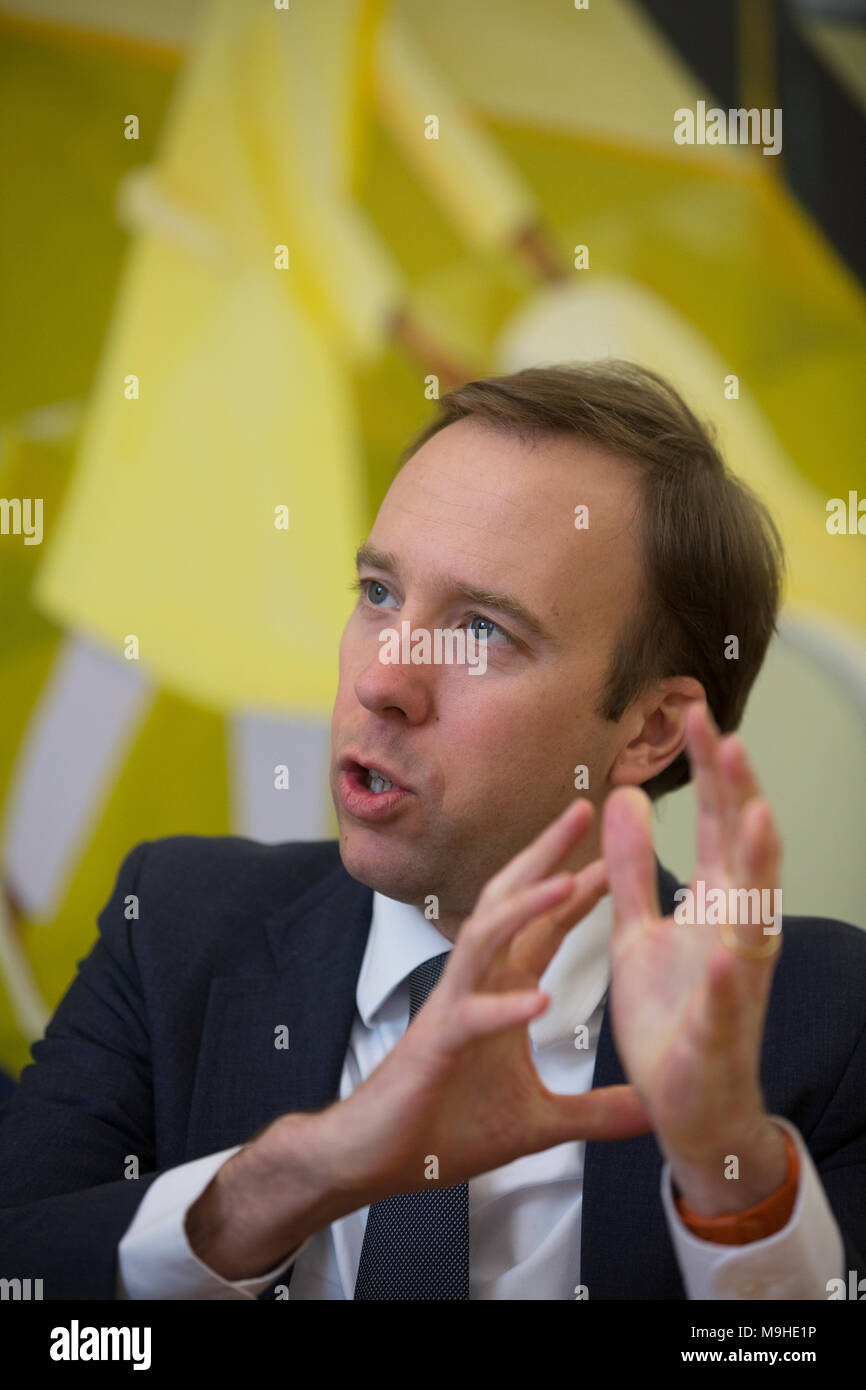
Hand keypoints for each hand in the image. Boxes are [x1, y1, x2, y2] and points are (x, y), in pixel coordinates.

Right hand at [310, 798, 650, 1202]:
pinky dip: (503, 1008)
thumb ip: (595, 1112)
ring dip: (526, 907)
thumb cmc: (449, 1129)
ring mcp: (453, 1009)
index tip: (621, 853)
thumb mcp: (540, 1123)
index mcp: (502, 991)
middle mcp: (478, 985)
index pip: (545, 927)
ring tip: (569, 880)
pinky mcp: (436, 1046)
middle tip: (584, 808)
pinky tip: (538, 1000)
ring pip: (487, 938)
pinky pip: (470, 1017)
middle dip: (547, 855)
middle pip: (512, 903)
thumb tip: (651, 1111)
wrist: (379, 1160)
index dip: (580, 889)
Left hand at [603, 702, 787, 1212]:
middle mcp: (732, 935)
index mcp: (711, 907)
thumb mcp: (638, 929)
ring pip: (752, 919)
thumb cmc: (669, 1014)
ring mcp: (731, 983)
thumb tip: (625, 797)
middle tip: (728, 738)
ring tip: (756, 816)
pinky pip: (723, 1005)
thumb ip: (632, 868)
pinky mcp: (716, 1034)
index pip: (714, 826)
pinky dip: (724, 980)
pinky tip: (724, 953)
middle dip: (736, 799)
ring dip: (755, 870)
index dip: (707, 774)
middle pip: (739, 855)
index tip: (696, 715)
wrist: (687, 1106)